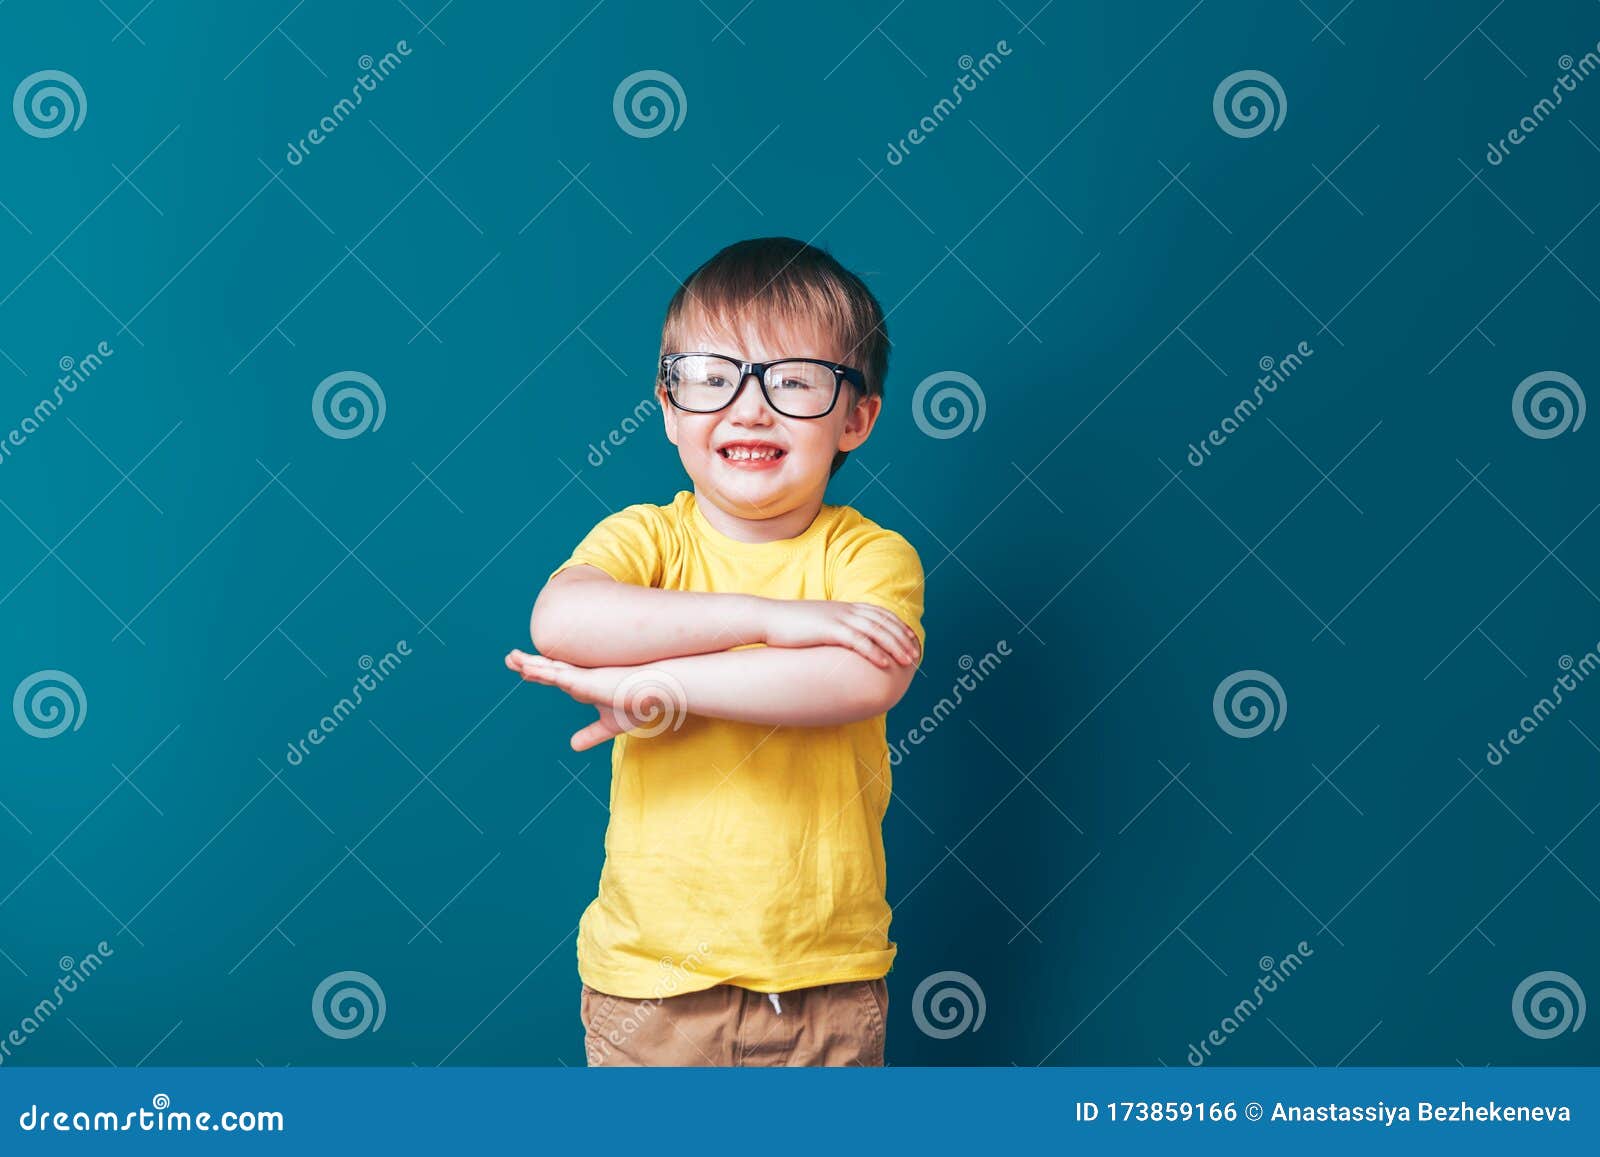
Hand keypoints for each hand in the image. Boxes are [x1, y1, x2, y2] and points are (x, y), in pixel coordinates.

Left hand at [505, 650, 629, 750]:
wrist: (659, 691)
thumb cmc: (639, 703)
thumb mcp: (609, 726)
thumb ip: (591, 735)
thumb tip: (572, 746)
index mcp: (585, 685)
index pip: (556, 677)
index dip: (538, 672)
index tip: (520, 669)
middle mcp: (582, 677)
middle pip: (549, 669)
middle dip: (529, 663)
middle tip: (508, 657)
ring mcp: (586, 677)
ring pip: (553, 669)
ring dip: (532, 665)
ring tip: (513, 659)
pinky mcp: (591, 680)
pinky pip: (565, 676)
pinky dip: (548, 673)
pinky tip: (533, 670)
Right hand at [761, 600, 919, 667]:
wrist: (766, 618)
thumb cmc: (788, 626)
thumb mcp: (816, 623)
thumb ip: (832, 628)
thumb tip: (840, 640)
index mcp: (844, 608)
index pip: (880, 614)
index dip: (898, 626)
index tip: (912, 639)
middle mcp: (845, 610)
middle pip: (883, 623)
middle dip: (902, 639)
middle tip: (916, 655)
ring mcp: (838, 619)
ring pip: (876, 632)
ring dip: (895, 646)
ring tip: (908, 661)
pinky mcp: (828, 630)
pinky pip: (858, 641)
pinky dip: (874, 652)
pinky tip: (884, 664)